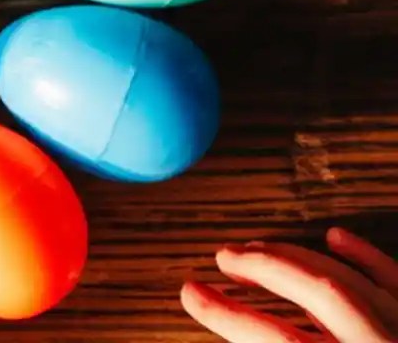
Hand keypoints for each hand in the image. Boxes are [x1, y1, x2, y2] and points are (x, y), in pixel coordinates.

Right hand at [182, 227, 397, 341]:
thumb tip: (247, 334)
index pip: (273, 338)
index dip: (224, 314)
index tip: (191, 293)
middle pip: (317, 292)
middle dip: (264, 267)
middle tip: (224, 256)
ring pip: (350, 281)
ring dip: (299, 257)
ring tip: (260, 247)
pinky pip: (395, 278)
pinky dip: (364, 256)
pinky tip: (335, 237)